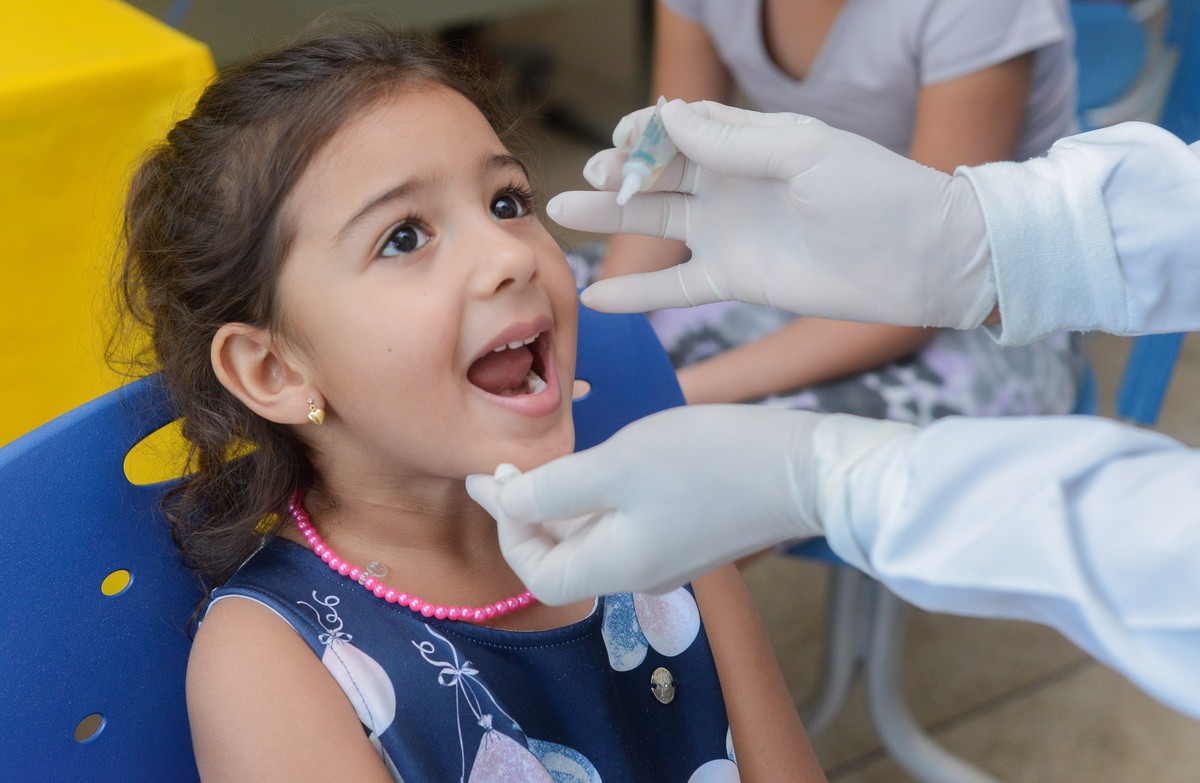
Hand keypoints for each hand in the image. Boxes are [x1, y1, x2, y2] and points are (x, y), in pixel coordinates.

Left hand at [465, 405, 912, 604]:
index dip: (506, 529)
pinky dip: (598, 498)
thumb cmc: (711, 462)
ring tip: (547, 455)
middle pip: (564, 557)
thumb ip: (553, 489)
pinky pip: (625, 523)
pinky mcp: (689, 533)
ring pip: (594, 537)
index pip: (539, 574)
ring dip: (562, 503)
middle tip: (510, 461)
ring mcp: (668, 555)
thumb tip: (504, 502)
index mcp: (617, 568)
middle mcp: (640, 573)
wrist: (807, 468)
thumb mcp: (617, 466)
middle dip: (529, 512)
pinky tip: (597, 461)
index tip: (494, 476)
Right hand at [547, 100, 994, 329]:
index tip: (621, 140)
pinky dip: (638, 293)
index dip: (643, 132)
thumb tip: (666, 115)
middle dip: (616, 173)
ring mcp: (729, 234)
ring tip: (563, 216)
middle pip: (656, 176)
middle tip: (587, 179)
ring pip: (653, 225)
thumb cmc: (873, 191)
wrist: (922, 258)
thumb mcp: (802, 152)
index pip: (678, 129)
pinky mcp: (735, 280)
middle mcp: (730, 185)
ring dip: (609, 221)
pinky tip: (598, 294)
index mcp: (747, 143)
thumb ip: (731, 141)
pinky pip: (675, 288)